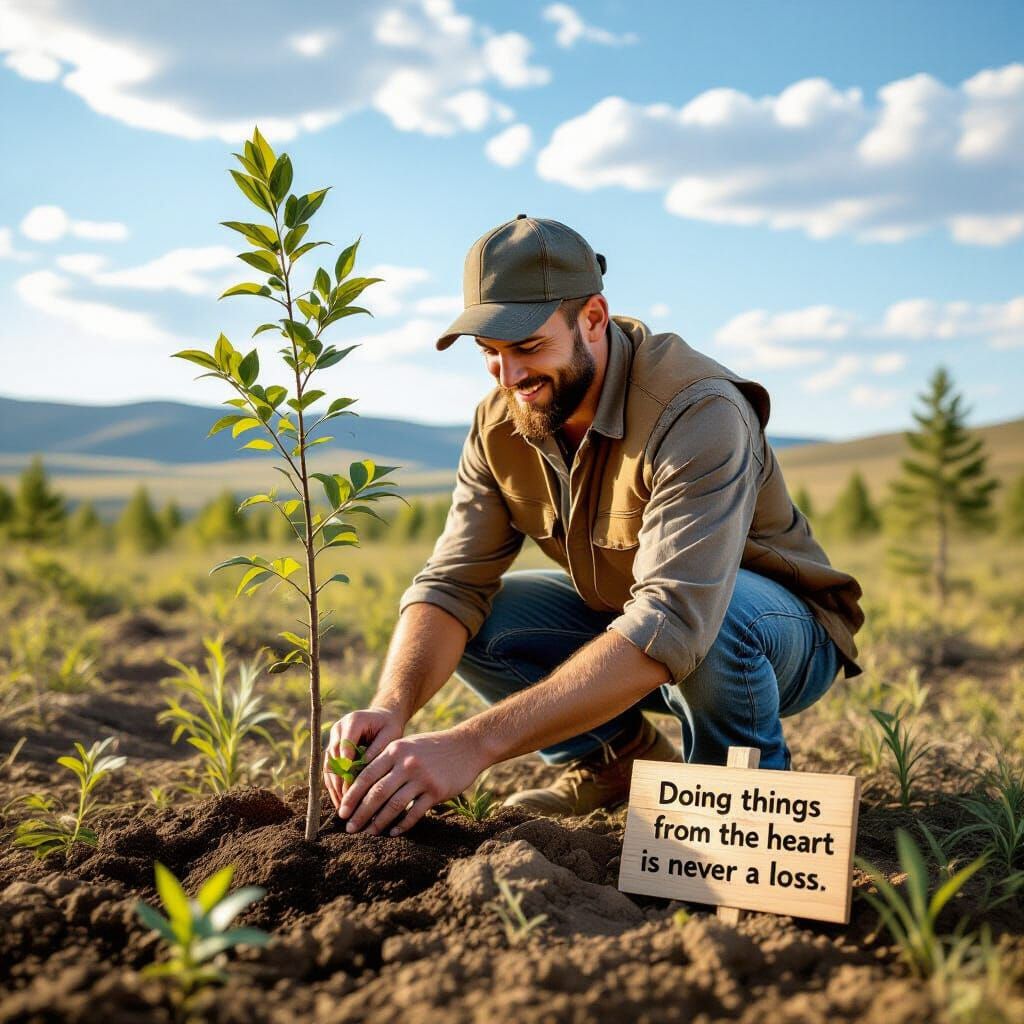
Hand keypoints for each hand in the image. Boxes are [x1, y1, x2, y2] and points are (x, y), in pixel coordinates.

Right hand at [322, 706, 404, 812]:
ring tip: (343, 807)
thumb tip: (364, 771)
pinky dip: (334, 785)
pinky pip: (330, 769)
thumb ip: (377, 750)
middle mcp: (338, 729)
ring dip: (334, 787)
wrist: (383, 717)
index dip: (347, 770)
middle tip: (347, 804)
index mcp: (353, 722)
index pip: (345, 748)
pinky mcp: (333, 749)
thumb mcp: (390, 735)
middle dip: (339, 783)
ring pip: (329, 766)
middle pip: (333, 759)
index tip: (353, 790)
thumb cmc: (390, 727)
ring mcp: (333, 739)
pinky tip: (341, 801)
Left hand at [338, 727, 489, 836]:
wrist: (467, 745)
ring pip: (393, 805)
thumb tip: (360, 782)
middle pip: (376, 793)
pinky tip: (393, 832)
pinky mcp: (436, 791)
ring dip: (378, 823)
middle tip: (349, 828)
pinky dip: (402, 825)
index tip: (342, 812)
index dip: (352, 796)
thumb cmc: (433, 747)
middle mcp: (406, 763)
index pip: (366, 775)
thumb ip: (387, 760)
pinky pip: (414, 813)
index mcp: (395, 750)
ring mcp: (422, 777)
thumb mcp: (408, 745)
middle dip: (360, 813)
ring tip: (368, 833)